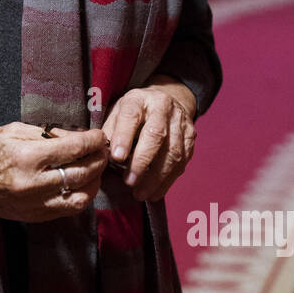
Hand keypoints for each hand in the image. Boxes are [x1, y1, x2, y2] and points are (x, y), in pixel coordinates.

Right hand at [0, 121, 110, 222]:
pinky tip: (81, 184)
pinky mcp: (33, 216)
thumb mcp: (12, 131)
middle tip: (102, 149)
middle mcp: (32, 184)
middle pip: (82, 172)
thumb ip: (46, 133)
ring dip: (94, 181)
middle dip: (98, 158)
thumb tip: (76, 136)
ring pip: (80, 196)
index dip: (92, 141)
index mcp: (26, 157)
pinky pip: (67, 210)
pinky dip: (81, 196)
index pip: (74, 149)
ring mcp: (33, 204)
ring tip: (95, 167)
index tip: (98, 135)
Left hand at [101, 77, 196, 201]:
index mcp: (139, 99)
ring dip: (156, 177)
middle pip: (156, 134)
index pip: (131, 116)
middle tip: (129, 182)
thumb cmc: (135, 112)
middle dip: (142, 161)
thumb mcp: (118, 112)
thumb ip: (110, 131)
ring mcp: (180, 122)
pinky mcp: (190, 138)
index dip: (124, 137)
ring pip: (172, 151)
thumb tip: (102, 155)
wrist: (166, 99)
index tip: (116, 158)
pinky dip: (168, 180)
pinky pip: (182, 162)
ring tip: (140, 193)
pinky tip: (155, 192)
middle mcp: (162, 107)